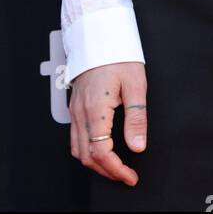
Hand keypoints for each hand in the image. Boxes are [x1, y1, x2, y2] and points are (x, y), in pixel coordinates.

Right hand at [68, 62, 146, 185]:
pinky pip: (75, 138)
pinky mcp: (75, 108)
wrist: (100, 37)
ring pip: (77, 150)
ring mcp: (75, 111)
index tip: (130, 176)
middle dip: (106, 171)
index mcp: (96, 110)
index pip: (101, 152)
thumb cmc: (119, 57)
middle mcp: (81, 113)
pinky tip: (101, 150)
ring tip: (115, 167)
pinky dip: (87, 151)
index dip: (116, 169)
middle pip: (86, 156)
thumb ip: (137, 118)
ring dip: (95, 164)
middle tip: (125, 176)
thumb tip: (138, 146)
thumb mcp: (136, 85)